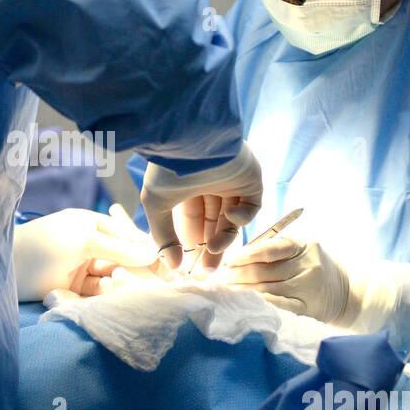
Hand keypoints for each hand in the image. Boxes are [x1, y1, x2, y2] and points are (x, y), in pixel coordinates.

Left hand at [14, 206, 159, 301]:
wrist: (10, 267)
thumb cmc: (48, 243)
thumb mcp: (87, 240)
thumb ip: (121, 249)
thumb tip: (153, 253)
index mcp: (91, 224)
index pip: (125, 235)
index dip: (142, 248)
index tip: (161, 261)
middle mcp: (88, 244)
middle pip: (121, 257)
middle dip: (135, 267)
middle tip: (154, 280)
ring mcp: (81, 266)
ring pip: (111, 275)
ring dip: (120, 279)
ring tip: (120, 282)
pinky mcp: (74, 287)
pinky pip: (98, 289)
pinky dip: (107, 291)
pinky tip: (110, 290)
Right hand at [140, 142, 262, 269]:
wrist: (193, 138)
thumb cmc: (169, 168)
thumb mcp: (157, 204)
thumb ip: (164, 236)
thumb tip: (172, 266)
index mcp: (187, 187)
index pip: (192, 221)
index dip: (192, 243)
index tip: (188, 265)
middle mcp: (210, 185)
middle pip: (214, 224)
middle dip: (210, 248)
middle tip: (207, 271)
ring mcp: (232, 182)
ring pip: (232, 220)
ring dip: (224, 237)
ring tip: (213, 250)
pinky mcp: (252, 178)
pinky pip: (252, 204)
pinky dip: (243, 216)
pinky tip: (230, 215)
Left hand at [223, 236, 351, 323]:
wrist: (347, 293)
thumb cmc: (314, 269)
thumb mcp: (301, 252)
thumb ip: (275, 252)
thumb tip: (236, 259)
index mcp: (303, 247)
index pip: (270, 249)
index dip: (246, 255)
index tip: (228, 261)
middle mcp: (308, 265)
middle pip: (265, 271)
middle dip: (238, 275)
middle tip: (221, 280)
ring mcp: (309, 288)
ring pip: (268, 289)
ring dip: (244, 291)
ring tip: (228, 292)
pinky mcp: (309, 308)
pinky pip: (281, 306)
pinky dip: (262, 304)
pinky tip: (248, 304)